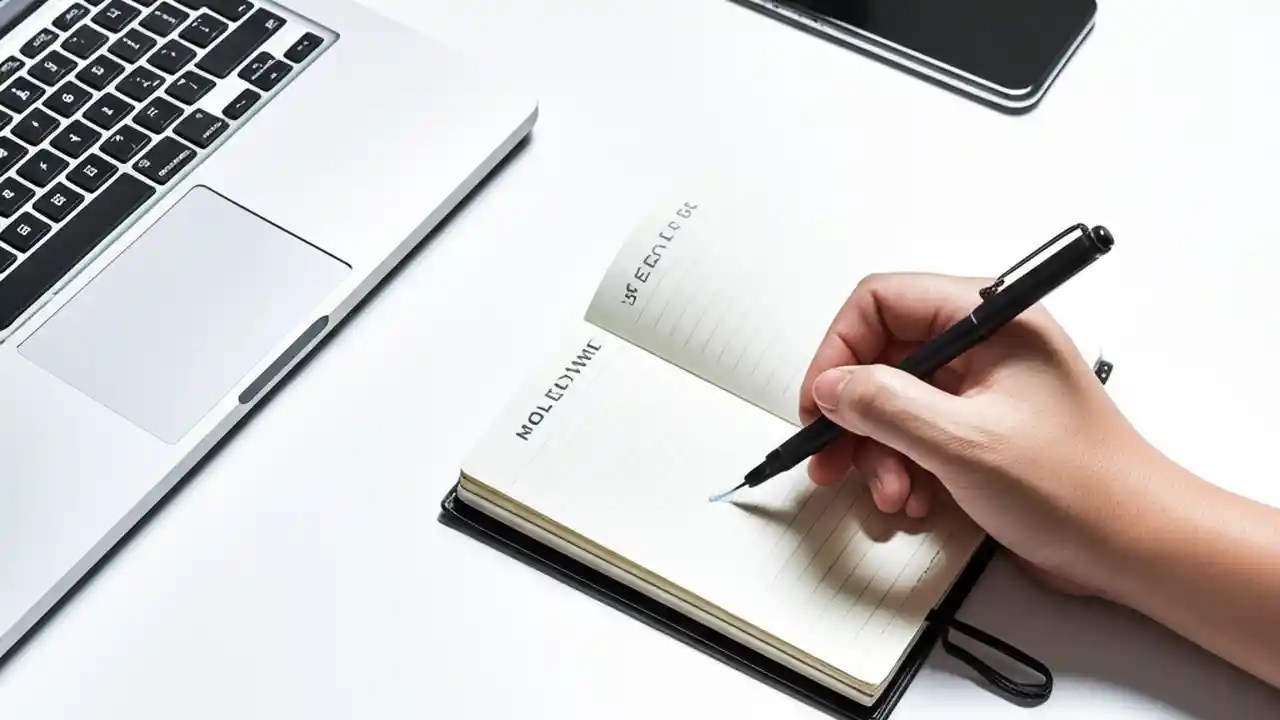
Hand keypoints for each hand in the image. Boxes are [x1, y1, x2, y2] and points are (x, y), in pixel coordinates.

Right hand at [800, 273, 1163, 595]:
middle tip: (829, 459)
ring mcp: (983, 386)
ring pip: (895, 400)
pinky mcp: (981, 427)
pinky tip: (915, 501)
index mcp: (990, 317)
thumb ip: (886, 406)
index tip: (820, 403)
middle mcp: (985, 342)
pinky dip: (904, 467)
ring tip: (891, 494)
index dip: (839, 349)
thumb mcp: (964, 443)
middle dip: (853, 412)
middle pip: (883, 355)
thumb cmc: (1077, 486)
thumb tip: (831, 387)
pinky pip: (918, 433)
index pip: (882, 301)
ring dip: (878, 450)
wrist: (1136, 545)